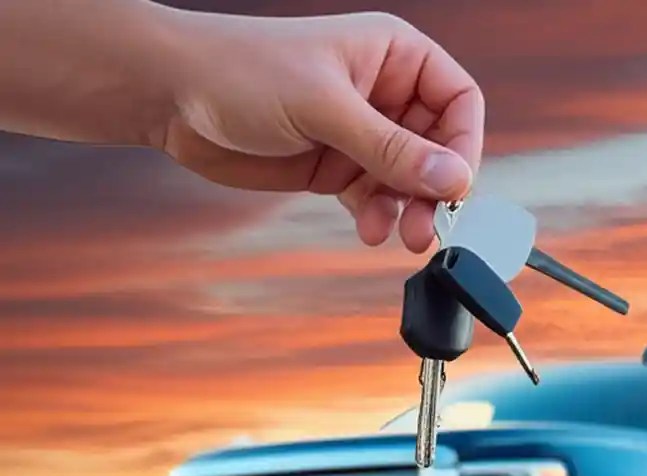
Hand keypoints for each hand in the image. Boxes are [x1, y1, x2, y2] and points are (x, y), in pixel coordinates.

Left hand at [155, 8, 482, 251]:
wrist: (167, 92)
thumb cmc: (239, 70)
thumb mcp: (324, 108)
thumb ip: (392, 148)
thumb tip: (454, 180)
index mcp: (394, 55)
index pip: (459, 100)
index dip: (464, 145)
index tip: (456, 186)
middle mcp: (384, 91)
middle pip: (438, 147)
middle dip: (435, 188)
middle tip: (427, 225)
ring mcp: (359, 130)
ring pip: (408, 179)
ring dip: (408, 209)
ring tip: (399, 234)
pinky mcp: (334, 164)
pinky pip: (375, 196)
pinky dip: (377, 216)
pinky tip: (369, 230)